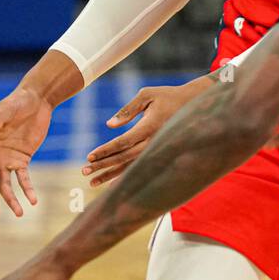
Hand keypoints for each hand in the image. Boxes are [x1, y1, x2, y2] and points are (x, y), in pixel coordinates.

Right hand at [0, 87, 50, 219]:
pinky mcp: (23, 159)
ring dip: (12, 199)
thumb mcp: (7, 110)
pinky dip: (28, 189)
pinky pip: (24, 178)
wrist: (37, 100)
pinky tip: (33, 201)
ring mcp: (8, 159)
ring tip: (19, 213)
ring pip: (6, 184)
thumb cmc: (17, 102)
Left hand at [82, 77, 214, 185]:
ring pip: (131, 166)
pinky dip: (125, 175)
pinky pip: (140, 166)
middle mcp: (154, 141)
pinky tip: (113, 184)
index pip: (123, 142)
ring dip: (111, 175)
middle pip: (124, 157)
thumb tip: (110, 125)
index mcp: (150, 126)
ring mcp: (158, 149)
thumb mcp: (147, 95)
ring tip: (92, 181)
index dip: (106, 150)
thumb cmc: (168, 96)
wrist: (194, 104)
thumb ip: (128, 109)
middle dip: (103, 165)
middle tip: (84, 171)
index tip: (90, 156)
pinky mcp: (159, 151)